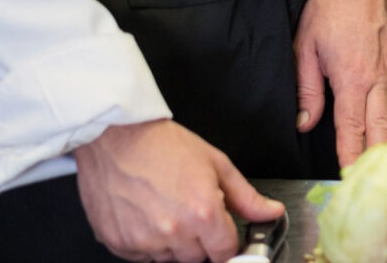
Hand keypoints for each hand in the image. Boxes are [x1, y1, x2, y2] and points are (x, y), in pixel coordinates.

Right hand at [75, 118, 282, 261]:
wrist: (115, 137)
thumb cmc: (163, 145)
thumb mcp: (216, 163)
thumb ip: (246, 196)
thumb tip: (271, 212)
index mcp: (202, 212)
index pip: (226, 252)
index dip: (226, 241)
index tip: (222, 233)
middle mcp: (173, 231)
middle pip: (198, 257)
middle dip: (200, 239)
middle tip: (190, 210)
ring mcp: (144, 241)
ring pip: (170, 259)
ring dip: (174, 242)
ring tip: (166, 208)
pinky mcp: (119, 244)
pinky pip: (142, 257)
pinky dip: (147, 243)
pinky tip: (146, 215)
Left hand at [295, 0, 386, 169]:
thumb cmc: (330, 6)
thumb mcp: (305, 48)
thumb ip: (306, 91)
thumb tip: (306, 123)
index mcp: (353, 79)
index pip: (352, 132)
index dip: (350, 160)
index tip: (347, 181)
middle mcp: (380, 80)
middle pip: (382, 134)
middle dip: (375, 162)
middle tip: (368, 185)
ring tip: (380, 166)